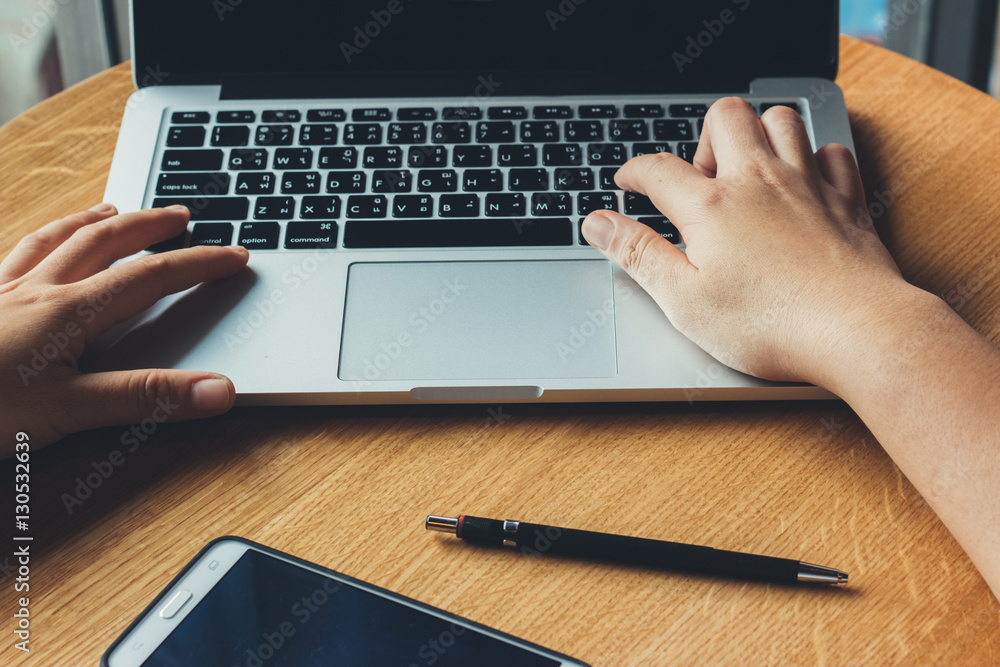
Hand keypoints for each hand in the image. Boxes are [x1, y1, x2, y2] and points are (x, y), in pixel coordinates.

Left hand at [0, 205, 248, 454]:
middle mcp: (37, 290)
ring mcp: (1, 291)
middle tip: (183, 214)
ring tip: (115, 209)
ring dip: (94, 221)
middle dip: (150, 225)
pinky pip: (12, 253)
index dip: (198, 264)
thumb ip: (145, 399)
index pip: (151, 278)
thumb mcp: (68, 414)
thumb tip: (218, 390)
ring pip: (55, 238)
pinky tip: (34, 245)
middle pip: (105, 242)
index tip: (234, 255)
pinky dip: (36, 238)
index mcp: (70, 312)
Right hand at [582, 97, 911, 384]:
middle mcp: (758, 182)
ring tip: (746, 171)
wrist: (857, 330)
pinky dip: (813, 158)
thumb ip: (637, 254)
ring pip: (780, 119)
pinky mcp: (845, 201)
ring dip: (758, 133)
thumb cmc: (769, 324)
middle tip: (698, 179)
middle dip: (702, 137)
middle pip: (725, 117)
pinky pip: (831, 153)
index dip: (634, 171)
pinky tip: (802, 183)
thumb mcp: (683, 300)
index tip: (628, 182)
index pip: (658, 169)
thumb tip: (597, 224)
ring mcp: (806, 185)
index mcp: (711, 207)